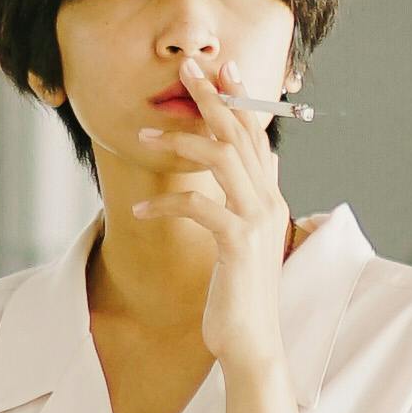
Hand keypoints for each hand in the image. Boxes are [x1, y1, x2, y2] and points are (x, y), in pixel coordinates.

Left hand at [131, 57, 291, 375]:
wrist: (251, 343)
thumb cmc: (240, 294)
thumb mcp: (247, 241)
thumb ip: (252, 201)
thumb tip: (262, 164)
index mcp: (271, 198)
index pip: (257, 136)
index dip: (240, 99)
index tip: (221, 69)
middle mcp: (270, 202)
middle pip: (241, 134)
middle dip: (212, 98)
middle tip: (185, 70)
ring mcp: (257, 221)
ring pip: (221, 158)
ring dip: (179, 141)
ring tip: (142, 137)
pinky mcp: (238, 244)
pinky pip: (199, 206)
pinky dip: (166, 202)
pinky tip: (140, 210)